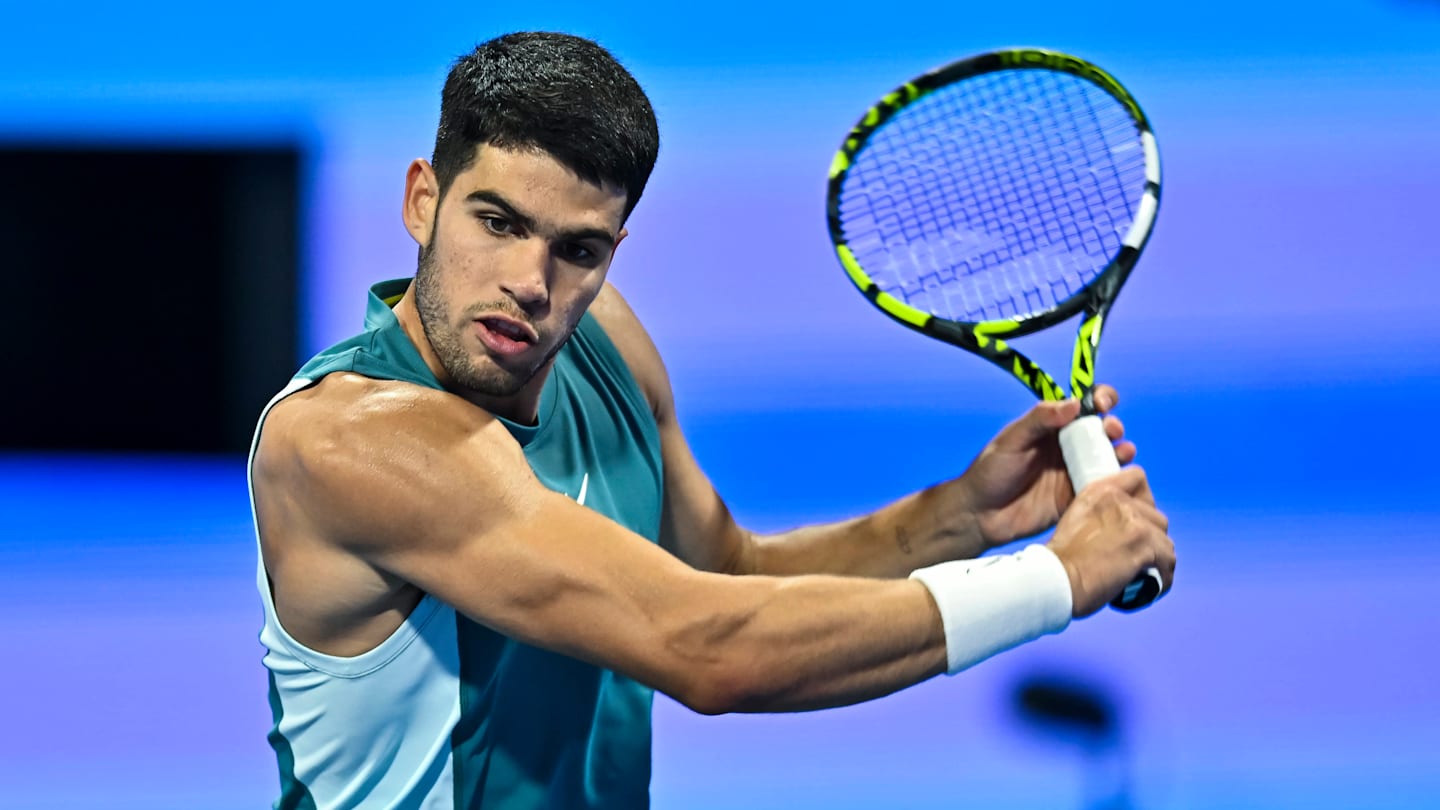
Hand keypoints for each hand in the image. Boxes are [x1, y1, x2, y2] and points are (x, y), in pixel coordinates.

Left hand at [960, 385, 1133, 548]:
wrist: (981, 515)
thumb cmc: (990, 472)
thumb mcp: (1012, 440)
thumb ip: (1040, 419)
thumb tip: (1074, 403)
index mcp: (1052, 427)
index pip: (1083, 404)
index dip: (1100, 398)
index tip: (1102, 403)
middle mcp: (1068, 446)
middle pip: (1103, 429)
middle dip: (1113, 425)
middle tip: (1109, 430)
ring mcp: (1076, 471)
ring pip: (1109, 456)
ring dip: (1121, 450)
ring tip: (1121, 451)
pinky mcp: (1079, 497)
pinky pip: (1105, 487)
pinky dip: (1117, 480)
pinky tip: (1118, 477)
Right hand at [1046, 466, 1174, 616]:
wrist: (1055, 580)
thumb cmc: (1060, 561)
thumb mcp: (1075, 520)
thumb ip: (1102, 515)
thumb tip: (1125, 530)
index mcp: (1100, 491)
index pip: (1138, 478)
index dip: (1144, 501)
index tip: (1137, 522)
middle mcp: (1119, 501)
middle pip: (1156, 516)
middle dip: (1151, 538)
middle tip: (1135, 557)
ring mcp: (1134, 523)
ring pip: (1165, 541)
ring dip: (1157, 559)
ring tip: (1143, 575)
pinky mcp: (1144, 546)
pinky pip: (1168, 561)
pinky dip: (1162, 577)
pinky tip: (1150, 587)